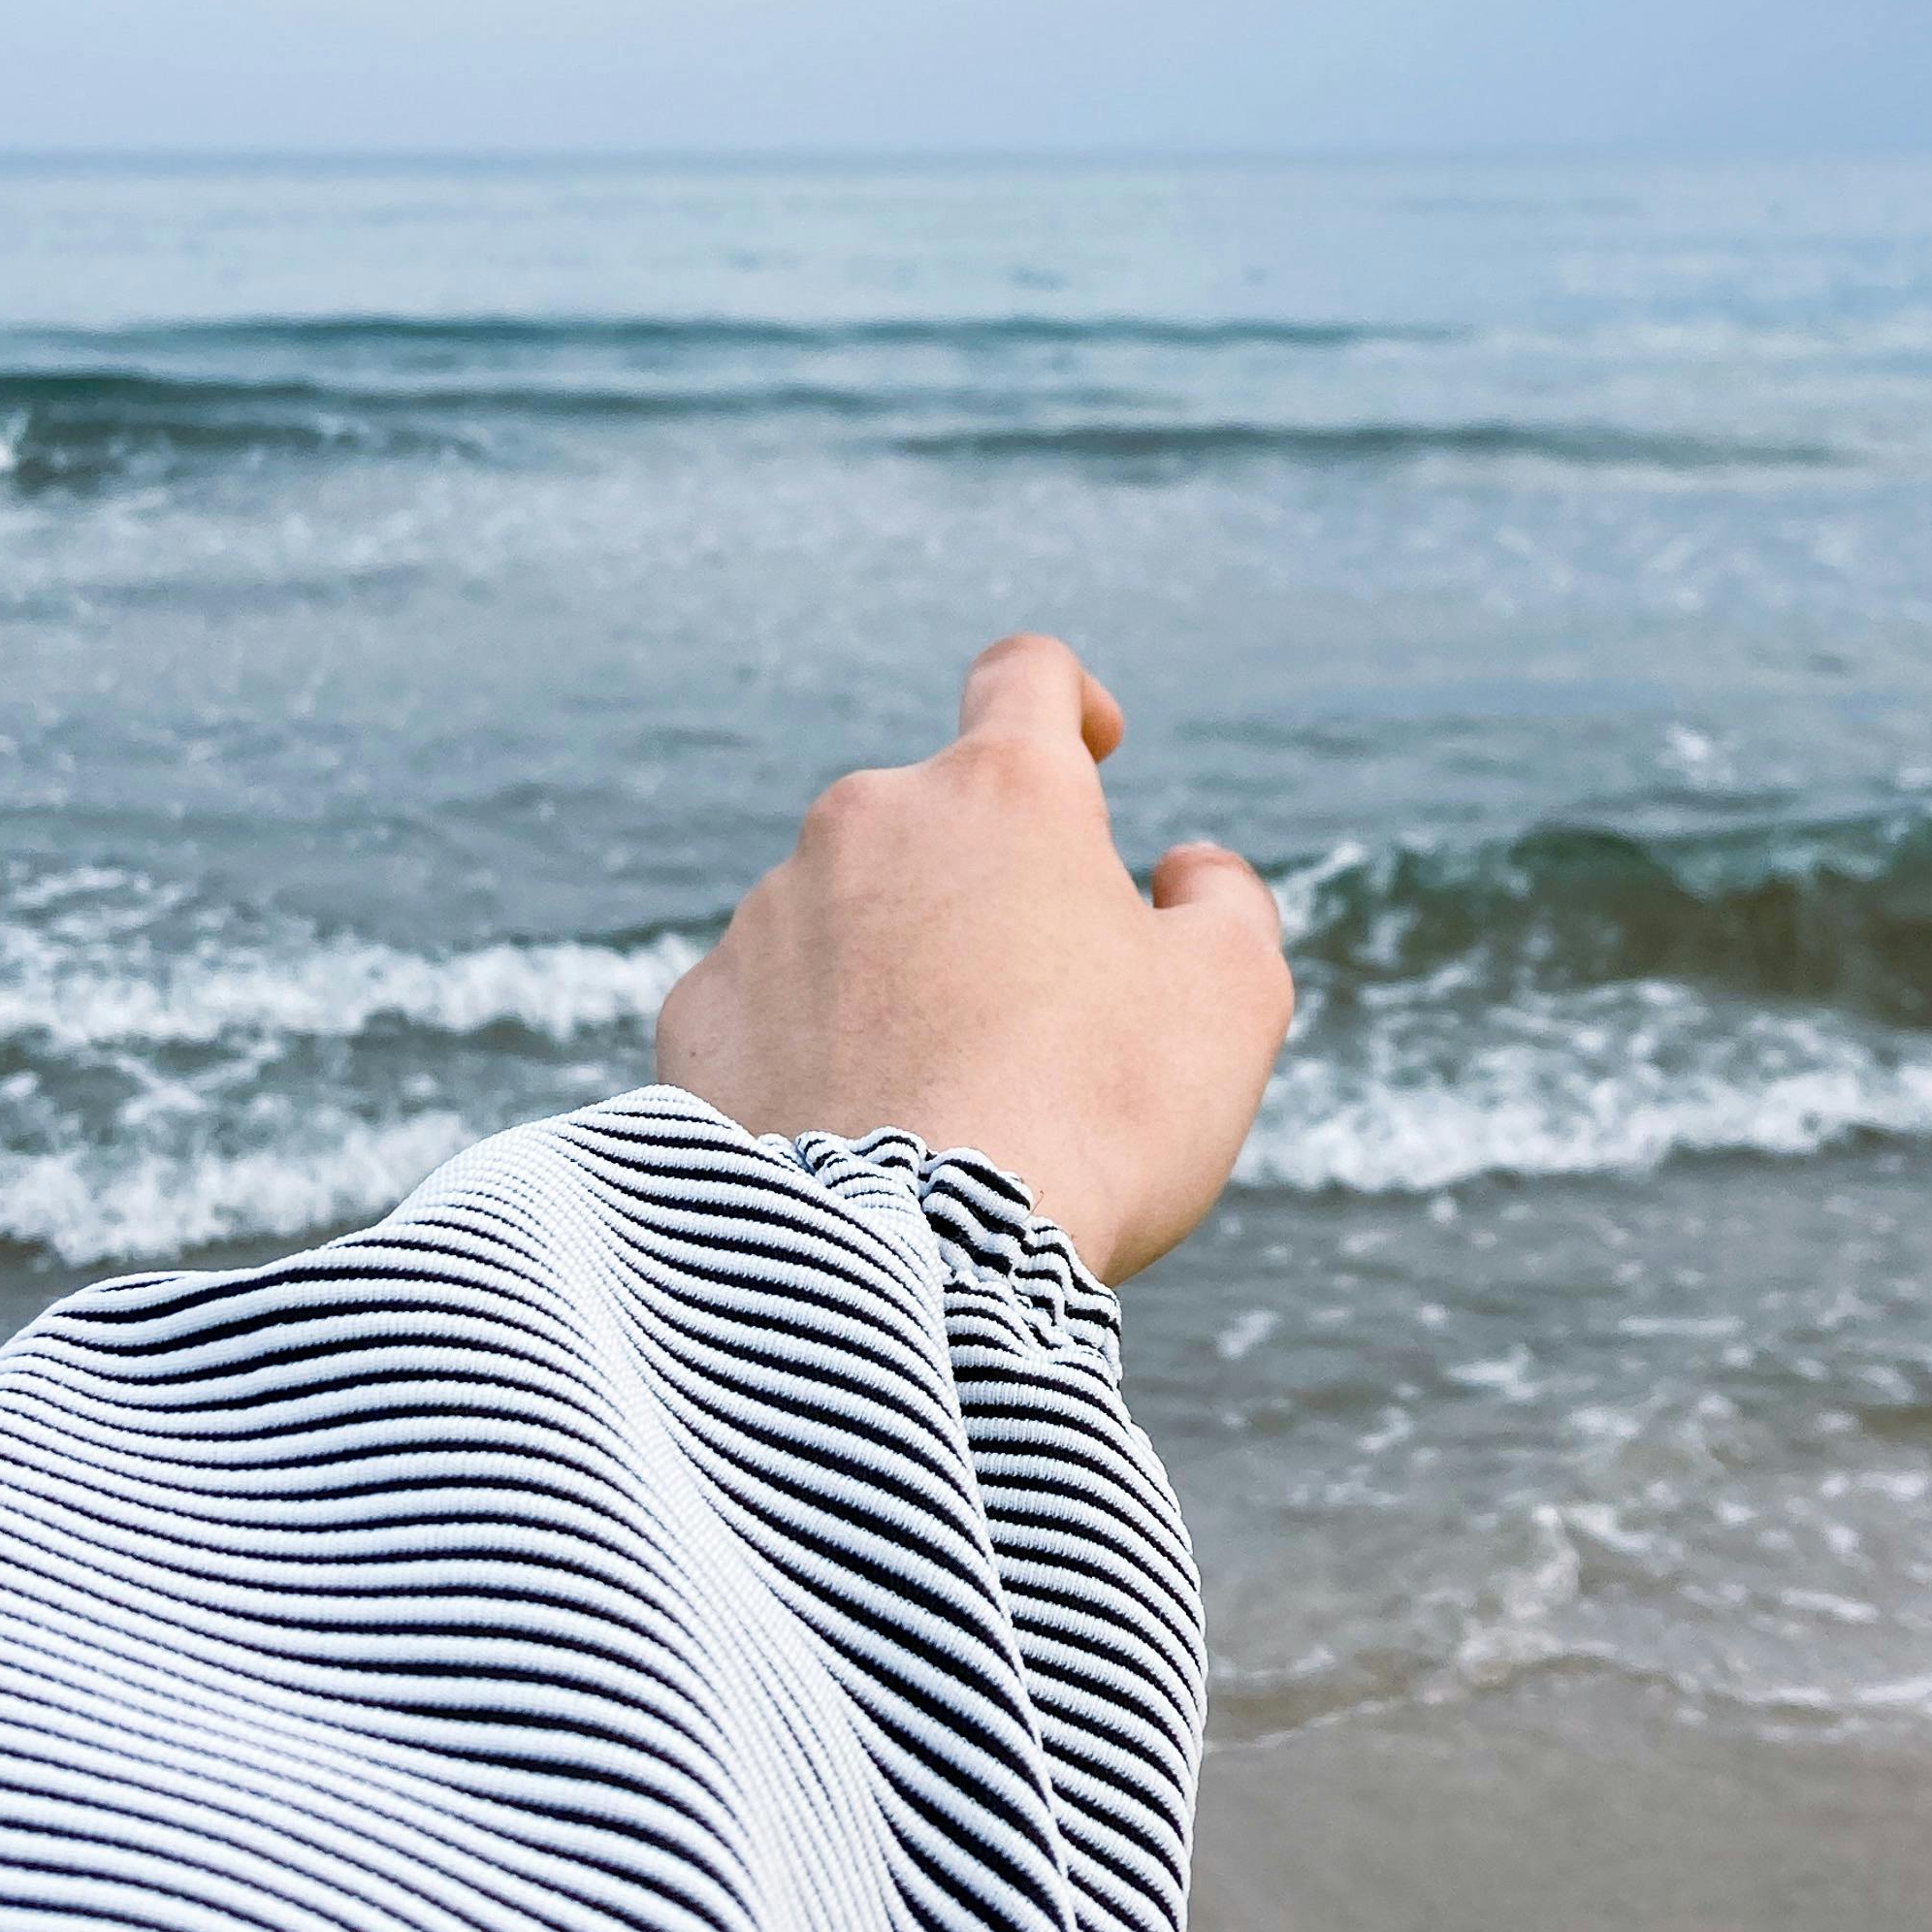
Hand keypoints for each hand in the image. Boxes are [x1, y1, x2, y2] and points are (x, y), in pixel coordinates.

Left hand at [654, 635, 1292, 1282]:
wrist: (906, 1257)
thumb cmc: (1092, 1117)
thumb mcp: (1232, 999)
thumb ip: (1223, 902)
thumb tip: (1182, 870)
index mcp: (1001, 791)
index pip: (1026, 673)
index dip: (1068, 702)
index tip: (1092, 757)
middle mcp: (865, 819)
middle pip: (937, 823)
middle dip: (989, 893)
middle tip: (1044, 1020)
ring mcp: (766, 914)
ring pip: (848, 916)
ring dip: (897, 972)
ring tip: (949, 1102)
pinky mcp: (699, 1012)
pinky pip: (771, 1006)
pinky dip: (816, 1047)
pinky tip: (863, 1133)